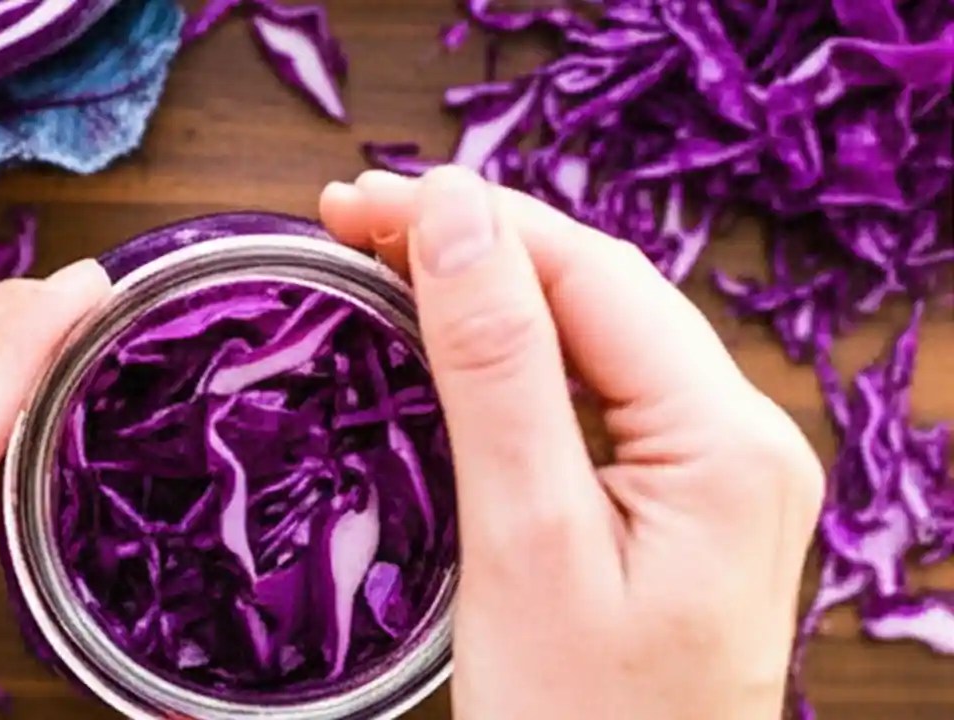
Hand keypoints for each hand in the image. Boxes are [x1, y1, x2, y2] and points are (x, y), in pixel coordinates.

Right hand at [321, 167, 824, 719]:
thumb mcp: (525, 543)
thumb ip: (496, 371)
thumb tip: (455, 214)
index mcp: (728, 441)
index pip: (591, 274)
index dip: (474, 220)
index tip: (361, 200)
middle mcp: (743, 437)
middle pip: (598, 290)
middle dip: (476, 241)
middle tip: (355, 221)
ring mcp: (716, 469)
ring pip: (593, 332)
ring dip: (491, 287)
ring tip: (386, 258)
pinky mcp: (678, 499)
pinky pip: (594, 390)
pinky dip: (516, 350)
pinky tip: (455, 334)